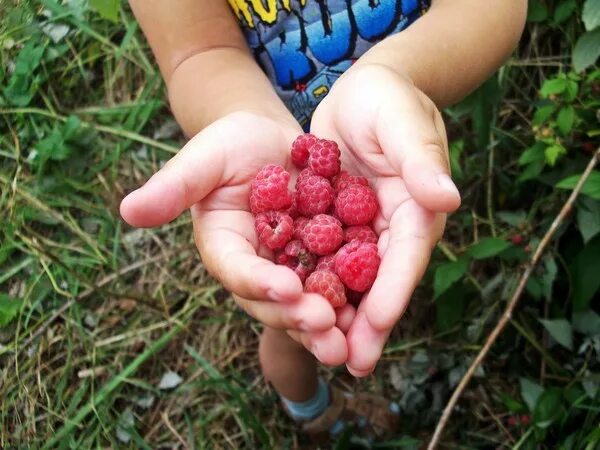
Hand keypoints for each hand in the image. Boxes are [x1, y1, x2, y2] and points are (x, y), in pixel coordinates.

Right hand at [120, 112, 348, 365]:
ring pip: (309, 303)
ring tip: (352, 341)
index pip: (239, 271)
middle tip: (328, 332)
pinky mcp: (323, 262)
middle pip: (275, 302)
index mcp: (225, 248)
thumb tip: (127, 211)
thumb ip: (173, 186)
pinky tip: (375, 311)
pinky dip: (356, 300)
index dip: (259, 282)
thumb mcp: (204, 159)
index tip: (285, 288)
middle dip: (299, 318)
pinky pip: (340, 284)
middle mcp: (257, 268)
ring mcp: (290, 269)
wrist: (273, 143)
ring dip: (330, 325)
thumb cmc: (233, 145)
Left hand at [310, 64, 460, 375]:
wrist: (363, 92)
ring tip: (327, 354)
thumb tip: (448, 199)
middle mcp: (395, 224)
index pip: (407, 254)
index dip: (393, 290)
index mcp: (417, 204)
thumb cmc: (388, 99)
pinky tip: (302, 313)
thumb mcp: (403, 122)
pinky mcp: (343, 223)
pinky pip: (332, 260)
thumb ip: (421, 160)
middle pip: (383, 279)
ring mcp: (369, 227)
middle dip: (370, 323)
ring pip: (356, 279)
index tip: (377, 325)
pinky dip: (322, 287)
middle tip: (354, 364)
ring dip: (345, 317)